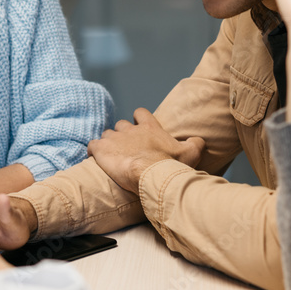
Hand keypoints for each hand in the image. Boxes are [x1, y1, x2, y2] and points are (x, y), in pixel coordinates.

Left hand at [87, 108, 204, 192]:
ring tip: (112, 157)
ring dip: (108, 144)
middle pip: (121, 125)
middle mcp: (131, 129)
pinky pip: (92, 145)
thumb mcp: (192, 153)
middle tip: (126, 149)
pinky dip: (93, 151)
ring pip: (107, 134)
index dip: (138, 120)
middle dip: (122, 134)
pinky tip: (96, 159)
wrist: (152, 176)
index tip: (140, 129)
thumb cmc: (172, 165)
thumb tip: (198, 140)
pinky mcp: (101, 150)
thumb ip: (195, 143)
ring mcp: (114, 139)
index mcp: (150, 127)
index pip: (140, 113)